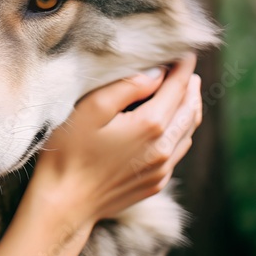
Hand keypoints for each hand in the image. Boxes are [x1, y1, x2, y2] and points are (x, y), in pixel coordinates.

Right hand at [29, 53, 201, 225]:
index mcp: (151, 125)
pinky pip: (177, 153)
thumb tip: (157, 74)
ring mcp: (161, 170)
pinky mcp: (154, 184)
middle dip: (190, 87)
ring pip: (188, 133)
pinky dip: (181, 134)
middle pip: (189, 110)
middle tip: (188, 70)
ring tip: (185, 94)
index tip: (186, 52)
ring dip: (189, 110)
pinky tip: (171, 128)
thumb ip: (127, 86)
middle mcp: (163, 149)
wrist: (65, 203)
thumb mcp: (92, 108)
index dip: (182, 68)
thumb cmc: (70, 151)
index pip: (176, 88)